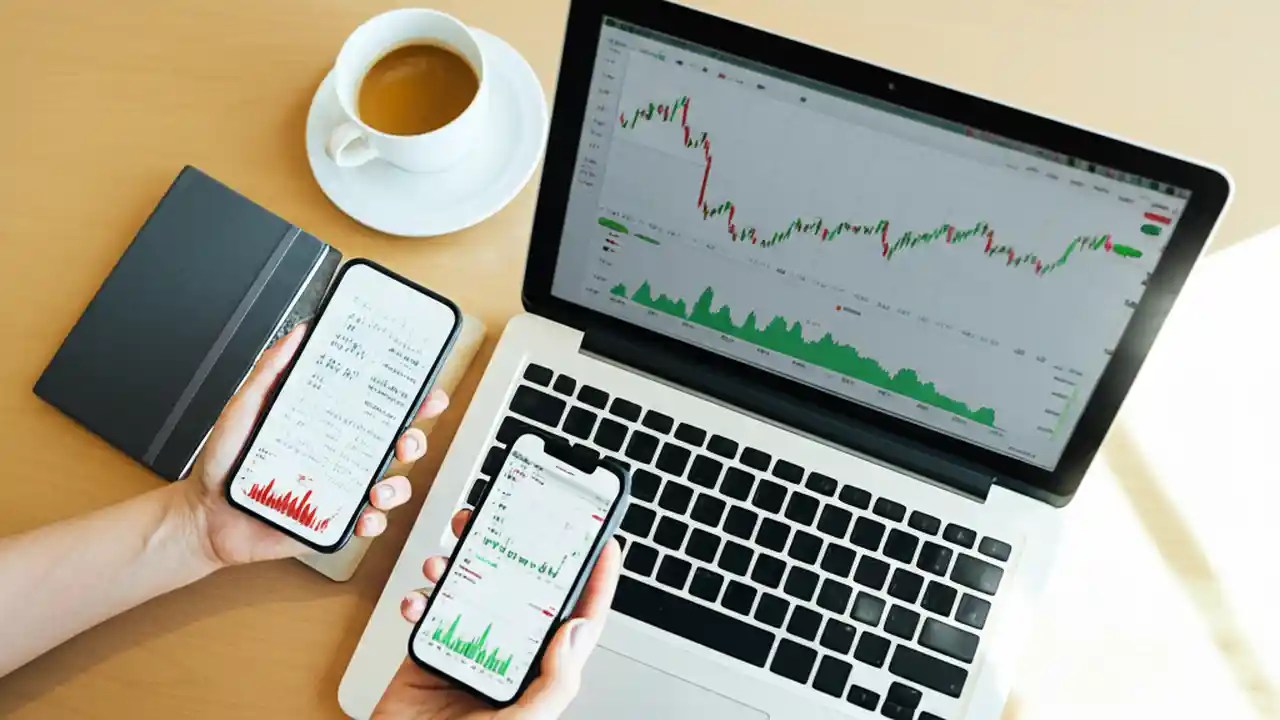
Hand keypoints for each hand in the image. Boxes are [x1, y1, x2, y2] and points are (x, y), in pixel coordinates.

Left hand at [179, 324, 450, 566]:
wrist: (203, 516)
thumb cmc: (223, 463)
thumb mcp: (244, 407)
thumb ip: (270, 371)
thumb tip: (296, 334)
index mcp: (328, 425)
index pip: (378, 407)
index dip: (410, 399)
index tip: (427, 391)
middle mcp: (341, 456)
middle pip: (396, 445)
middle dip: (414, 441)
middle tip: (405, 441)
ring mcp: (340, 490)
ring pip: (391, 485)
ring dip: (397, 486)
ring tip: (378, 488)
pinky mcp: (332, 521)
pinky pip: (366, 522)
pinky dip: (373, 521)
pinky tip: (364, 515)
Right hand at [373, 509, 621, 719]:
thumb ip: (555, 683)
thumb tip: (576, 629)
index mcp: (540, 669)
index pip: (578, 619)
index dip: (595, 582)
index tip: (605, 543)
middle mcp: (508, 652)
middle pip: (521, 589)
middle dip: (514, 550)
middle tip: (506, 519)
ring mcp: (468, 648)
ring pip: (473, 588)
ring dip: (460, 562)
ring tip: (451, 551)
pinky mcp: (430, 651)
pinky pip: (428, 611)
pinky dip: (420, 598)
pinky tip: (418, 599)